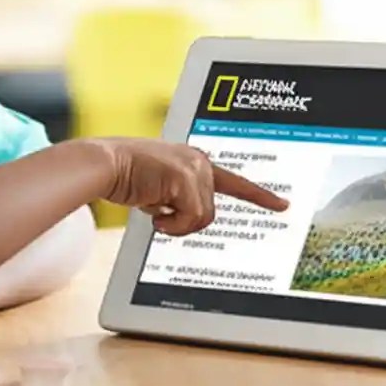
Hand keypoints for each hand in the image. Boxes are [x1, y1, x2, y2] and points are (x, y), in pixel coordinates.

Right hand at [91, 137, 289, 235]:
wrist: (103, 164)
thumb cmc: (125, 176)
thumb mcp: (159, 187)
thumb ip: (178, 196)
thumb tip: (182, 219)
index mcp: (195, 160)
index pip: (234, 181)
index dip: (259, 195)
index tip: (281, 205)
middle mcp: (199, 160)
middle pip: (210, 211)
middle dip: (185, 221)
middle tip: (160, 215)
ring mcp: (194, 168)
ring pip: (202, 218)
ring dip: (176, 224)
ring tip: (154, 211)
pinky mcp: (185, 179)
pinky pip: (191, 218)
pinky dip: (171, 225)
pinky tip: (153, 213)